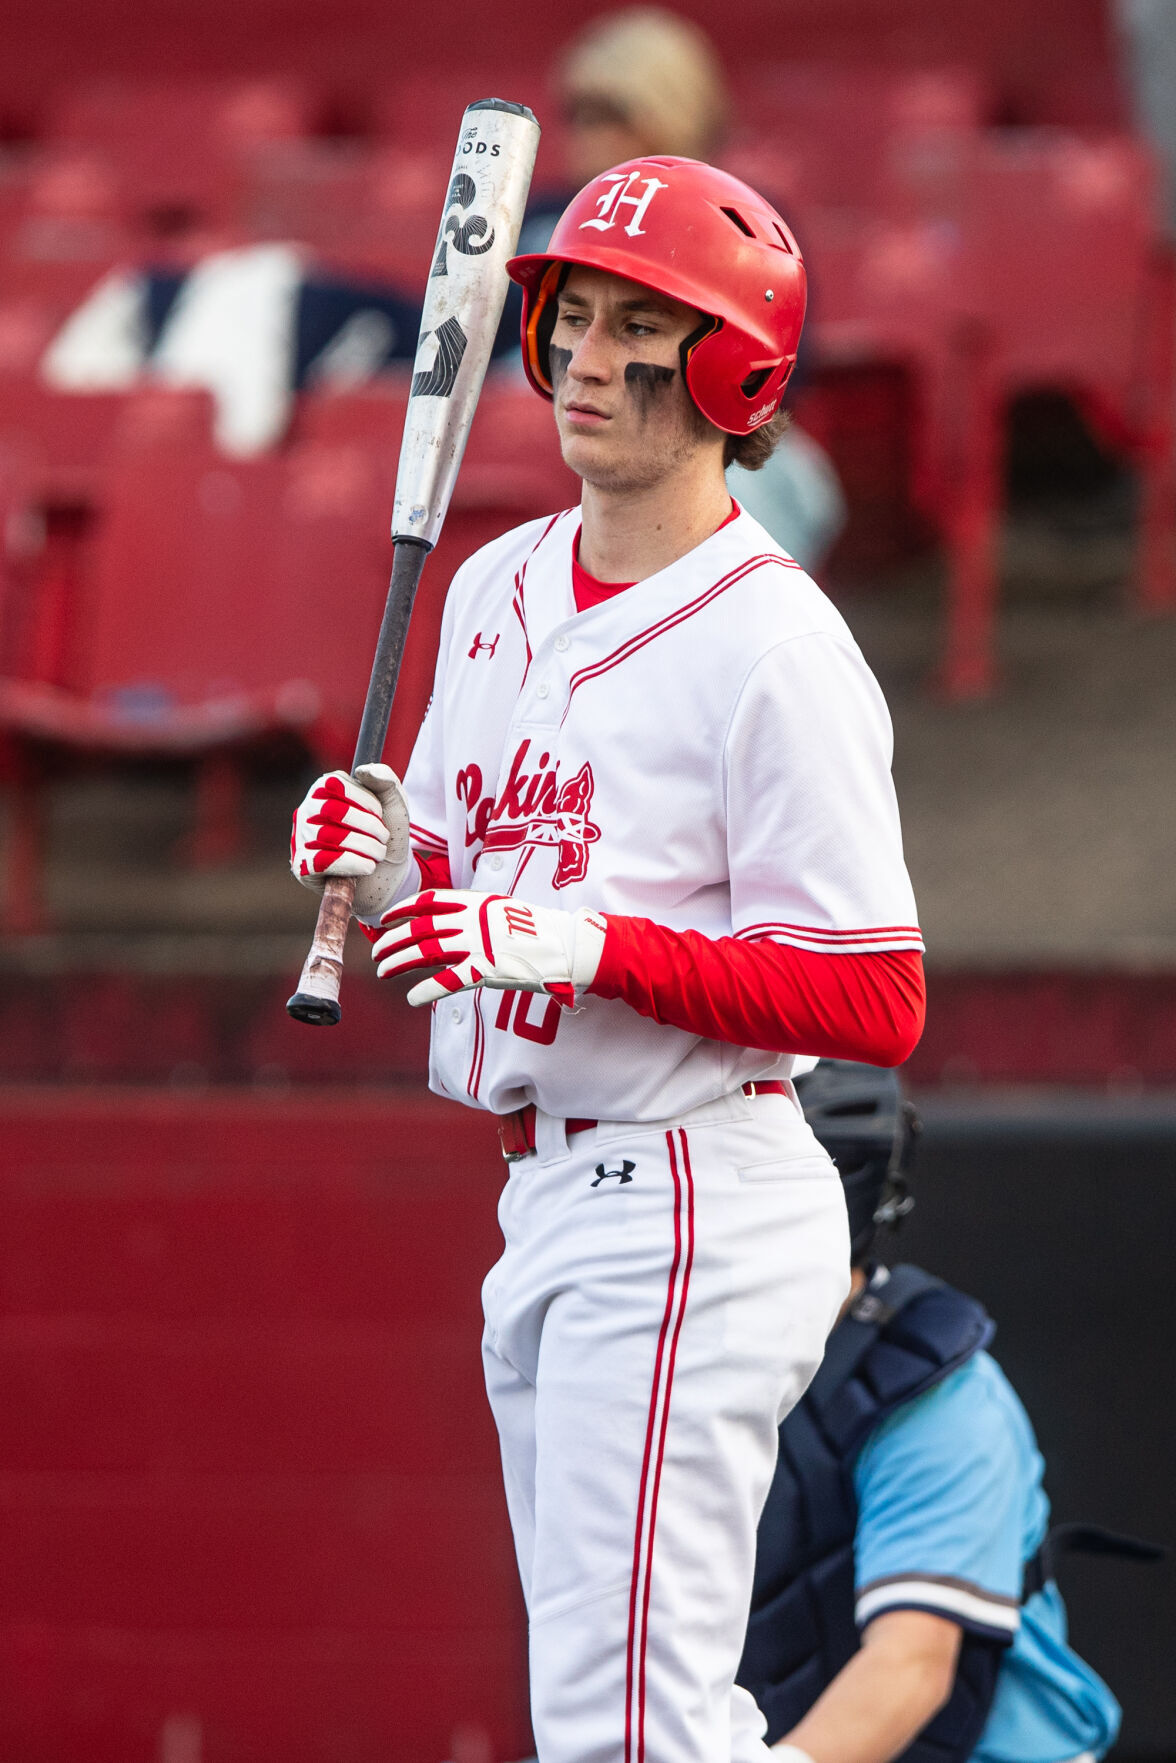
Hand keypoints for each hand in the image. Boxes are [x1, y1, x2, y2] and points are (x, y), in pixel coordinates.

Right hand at [290, 763, 411, 922]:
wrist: (388, 875)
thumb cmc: (387, 835)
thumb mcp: (395, 804)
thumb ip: (385, 780)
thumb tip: (363, 770)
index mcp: (325, 789)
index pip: (337, 785)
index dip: (366, 801)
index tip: (381, 815)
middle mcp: (307, 810)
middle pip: (333, 811)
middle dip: (369, 826)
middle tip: (384, 838)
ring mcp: (301, 838)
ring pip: (328, 837)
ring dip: (366, 847)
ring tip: (379, 854)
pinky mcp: (302, 866)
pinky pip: (321, 862)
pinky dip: (352, 864)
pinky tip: (368, 867)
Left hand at [370, 888, 607, 1007]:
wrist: (569, 944)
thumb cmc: (539, 930)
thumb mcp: (504, 910)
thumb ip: (477, 914)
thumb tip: (452, 922)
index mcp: (476, 902)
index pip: (429, 901)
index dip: (403, 910)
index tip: (386, 919)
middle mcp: (473, 920)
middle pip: (421, 928)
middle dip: (393, 940)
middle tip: (378, 954)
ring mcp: (480, 944)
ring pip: (427, 951)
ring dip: (400, 961)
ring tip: (383, 971)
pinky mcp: (489, 969)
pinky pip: (450, 980)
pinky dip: (427, 990)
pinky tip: (412, 998)